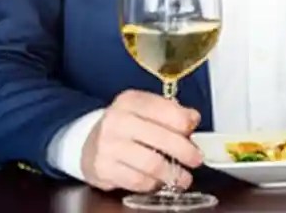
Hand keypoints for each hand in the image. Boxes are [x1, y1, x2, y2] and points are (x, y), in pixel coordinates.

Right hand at [80, 90, 203, 192]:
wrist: (89, 143)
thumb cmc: (126, 126)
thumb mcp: (145, 110)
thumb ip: (171, 112)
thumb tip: (193, 120)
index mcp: (131, 101)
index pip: (167, 110)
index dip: (186, 123)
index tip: (193, 131)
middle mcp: (117, 121)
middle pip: (162, 138)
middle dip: (185, 152)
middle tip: (196, 159)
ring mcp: (108, 146)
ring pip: (152, 163)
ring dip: (173, 173)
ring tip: (182, 177)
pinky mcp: (103, 169)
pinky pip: (138, 181)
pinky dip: (153, 183)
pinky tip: (159, 181)